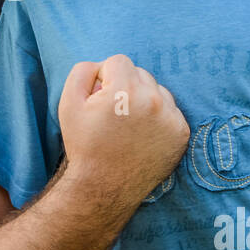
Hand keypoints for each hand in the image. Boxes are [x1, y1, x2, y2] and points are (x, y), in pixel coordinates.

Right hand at [57, 55, 189, 205]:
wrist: (104, 188)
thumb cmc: (84, 145)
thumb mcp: (68, 103)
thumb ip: (83, 71)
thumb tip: (101, 66)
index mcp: (125, 90)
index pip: (118, 61)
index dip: (104, 78)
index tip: (100, 100)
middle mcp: (153, 100)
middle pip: (140, 74)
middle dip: (126, 88)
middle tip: (114, 115)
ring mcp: (171, 118)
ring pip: (158, 90)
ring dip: (145, 100)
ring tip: (129, 125)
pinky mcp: (181, 133)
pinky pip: (171, 110)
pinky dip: (159, 118)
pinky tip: (143, 135)